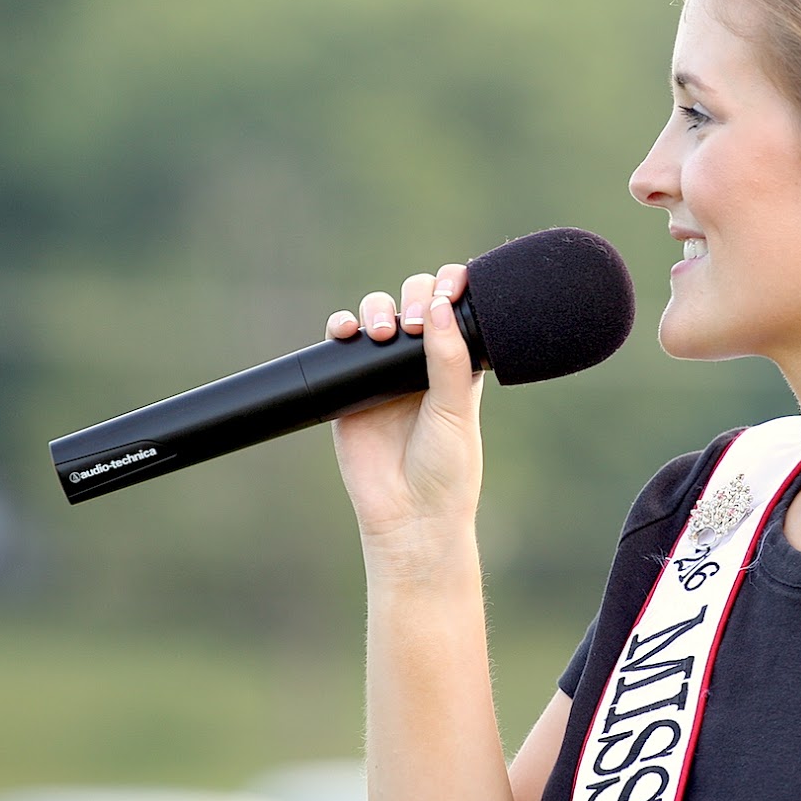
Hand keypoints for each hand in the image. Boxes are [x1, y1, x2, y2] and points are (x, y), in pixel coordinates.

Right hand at [326, 263, 483, 579]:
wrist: (408, 515)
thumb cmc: (446, 468)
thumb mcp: (457, 409)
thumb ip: (449, 359)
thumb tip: (442, 305)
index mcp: (458, 363)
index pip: (456, 308)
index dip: (452, 286)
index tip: (452, 285)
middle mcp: (422, 362)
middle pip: (416, 300)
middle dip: (415, 296)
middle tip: (416, 322)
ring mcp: (384, 372)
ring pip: (378, 315)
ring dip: (378, 309)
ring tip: (384, 331)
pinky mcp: (349, 386)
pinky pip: (342, 343)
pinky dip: (342, 326)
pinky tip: (348, 331)